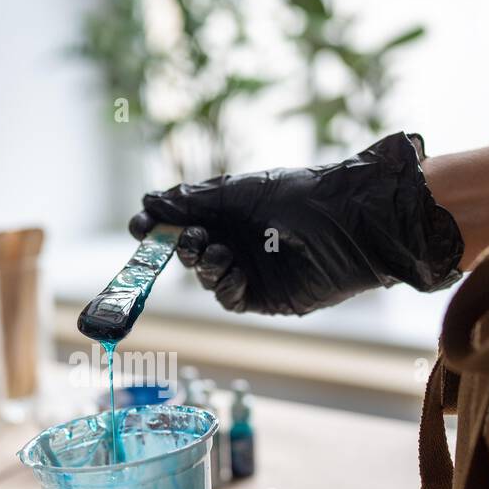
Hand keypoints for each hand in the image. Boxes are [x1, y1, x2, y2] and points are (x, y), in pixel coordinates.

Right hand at [130, 132, 462, 314]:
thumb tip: (150, 200)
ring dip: (202, 265)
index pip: (182, 221)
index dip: (158, 224)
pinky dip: (223, 286)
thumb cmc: (300, 196)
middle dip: (179, 245)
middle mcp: (238, 240)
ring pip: (204, 277)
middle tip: (186, 239)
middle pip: (188, 251)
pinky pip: (228, 298)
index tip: (139, 226)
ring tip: (217, 251)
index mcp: (231, 210)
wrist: (350, 224)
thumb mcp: (240, 190)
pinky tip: (233, 270)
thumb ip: (193, 198)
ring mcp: (250, 270)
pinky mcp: (265, 298)